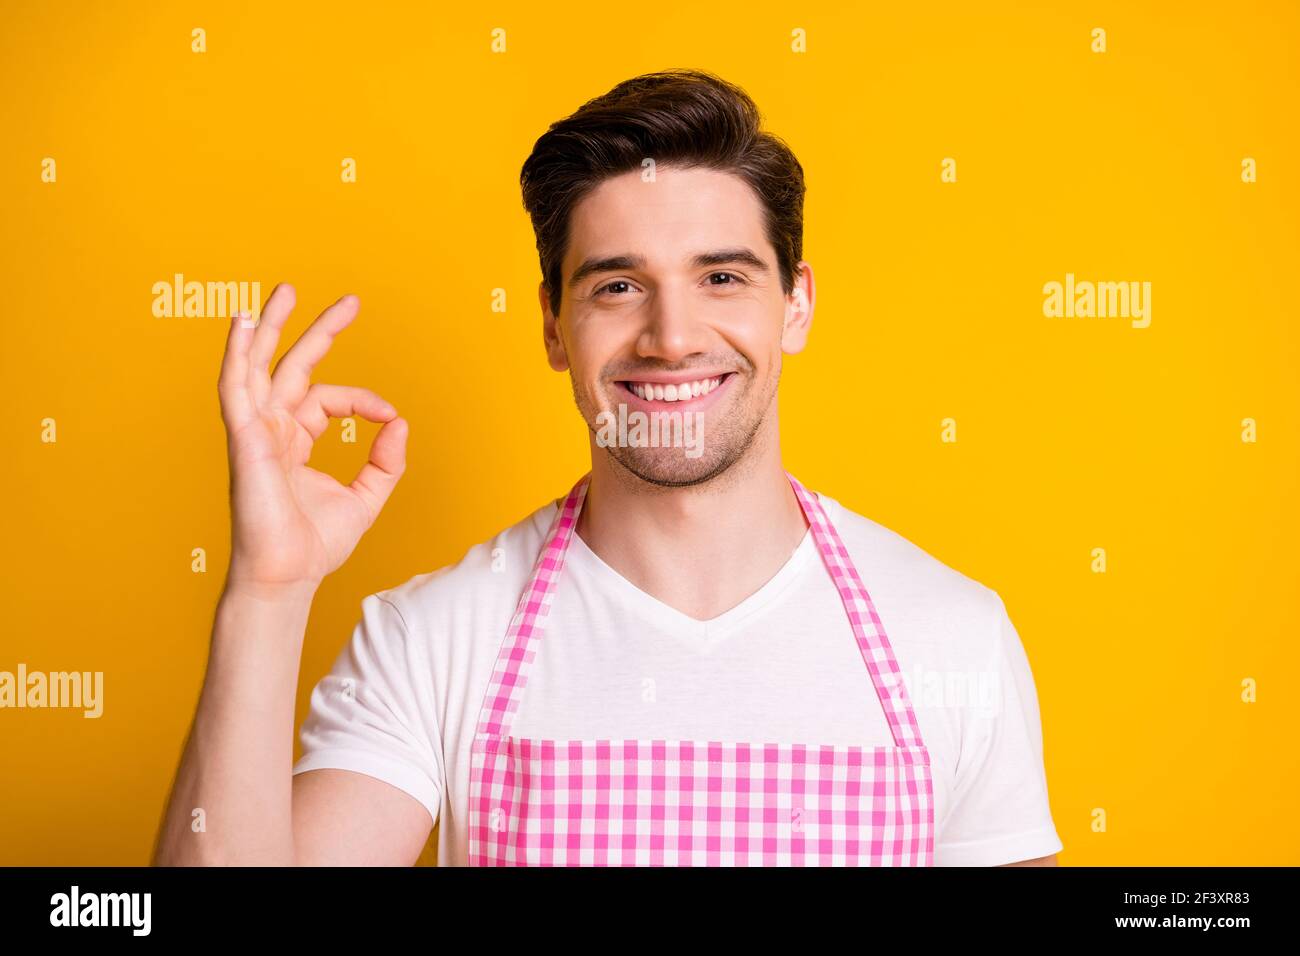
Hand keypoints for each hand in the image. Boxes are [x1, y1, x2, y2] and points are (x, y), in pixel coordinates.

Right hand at [216, 283, 406, 591]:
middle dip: (317, 331)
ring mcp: (255, 433)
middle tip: (349, 301)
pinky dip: (236, 354)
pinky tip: (243, 323)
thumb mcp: (365, 498)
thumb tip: (400, 423)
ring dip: (270, 328)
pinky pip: (235, 388)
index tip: (388, 415)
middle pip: (291, 367)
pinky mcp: (244, 440)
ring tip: (283, 291)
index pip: (326, 398)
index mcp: (295, 441)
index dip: (362, 400)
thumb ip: (386, 462)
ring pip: (258, 367)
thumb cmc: (314, 546)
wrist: (288, 576)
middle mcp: (272, 431)